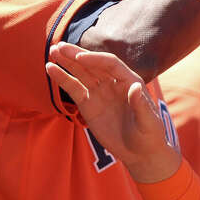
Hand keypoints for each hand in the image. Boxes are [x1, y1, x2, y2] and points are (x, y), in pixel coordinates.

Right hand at [46, 42, 180, 182]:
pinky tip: (50, 69)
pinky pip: (74, 88)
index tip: (79, 58)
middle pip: (93, 64)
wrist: (140, 152)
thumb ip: (141, 105)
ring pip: (82, 73)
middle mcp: (113, 83)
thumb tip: (134, 86)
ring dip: (67, 62)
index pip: (110, 64)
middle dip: (76, 55)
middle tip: (59, 46)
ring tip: (52, 52)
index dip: (95, 59)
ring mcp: (100, 92)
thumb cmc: (149, 136)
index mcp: (130, 81)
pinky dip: (63, 79)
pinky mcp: (88, 104)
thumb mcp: (149, 122)